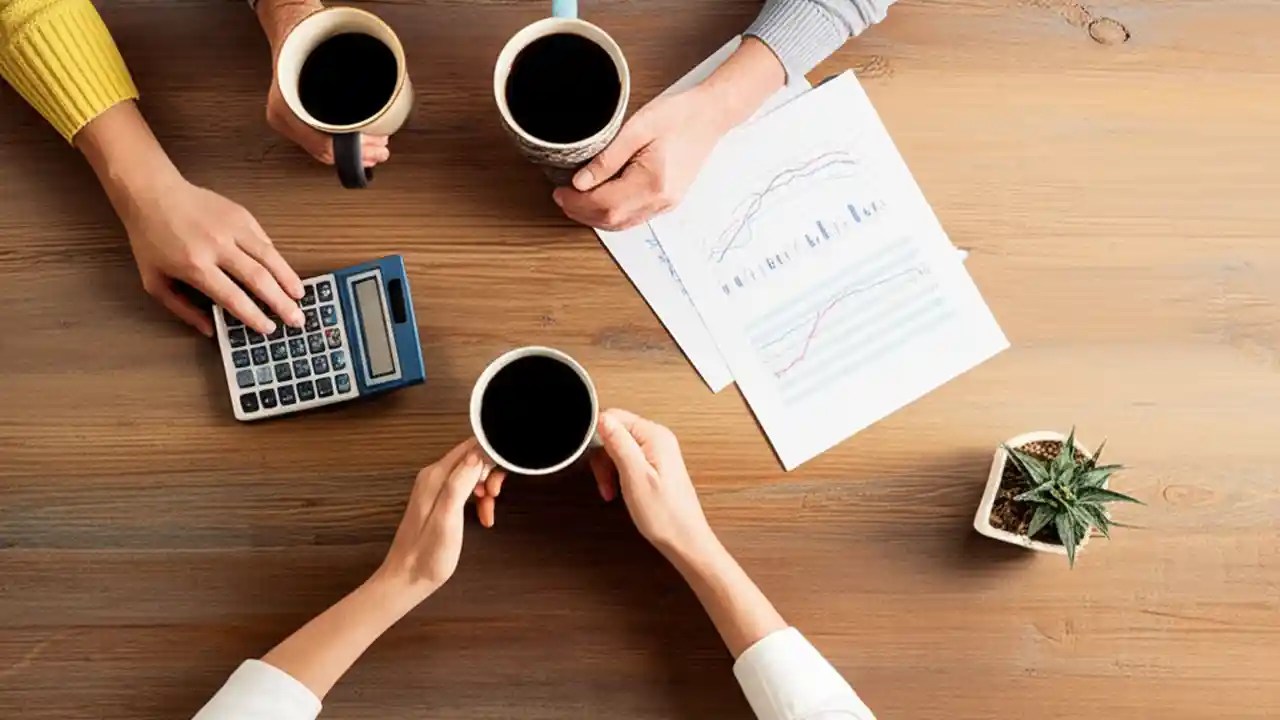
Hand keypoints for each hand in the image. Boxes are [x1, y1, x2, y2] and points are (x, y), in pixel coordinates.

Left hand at [123, 176, 304, 335]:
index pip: (233, 296)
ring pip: (269, 257)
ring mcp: (232, 227)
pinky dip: (277, 258)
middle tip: (296, 319)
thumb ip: (181, 308)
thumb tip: (209, 329)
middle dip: (281, 302)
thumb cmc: (151, 239)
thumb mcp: (154, 280)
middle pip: (258, 279)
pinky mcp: (241, 214)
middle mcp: (217, 246)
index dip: (253, 316)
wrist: (152, 193)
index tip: (268, 328)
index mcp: (195, 265)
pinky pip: (265, 240)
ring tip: (300, 296)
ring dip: (288, 279)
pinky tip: (284, 272)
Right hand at [259, 0, 390, 168]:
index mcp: (288, 108)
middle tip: (380, 152)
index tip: (376, 149)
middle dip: (358, 155)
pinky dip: (341, 143)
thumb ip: (357, 90)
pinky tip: (356, 142)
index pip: (324, 146)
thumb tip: (386, 110)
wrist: (292, 28)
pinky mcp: (295, 119)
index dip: (356, 152)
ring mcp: (287, 120)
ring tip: (374, 150)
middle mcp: (284, 117)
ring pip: (322, 150)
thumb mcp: (336, 64)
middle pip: (324, 153)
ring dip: (351, 152)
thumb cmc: (308, 40)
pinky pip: (319, 140)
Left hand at [373, 439, 504, 599]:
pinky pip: (466, 487)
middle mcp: (433, 476)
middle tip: (495, 495)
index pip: (471, 446)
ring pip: (472, 473)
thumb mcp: (448, 519)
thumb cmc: (427, 556)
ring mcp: (435, 488)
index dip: (491, 456)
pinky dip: (478, 498)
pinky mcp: (439, 500)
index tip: (498, 478)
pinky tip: (483, 516)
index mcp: (435, 477)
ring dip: (486, 488)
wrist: (407, 579)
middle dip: (490, 473)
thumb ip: (460, 483)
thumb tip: (478, 455)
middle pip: (473, 457)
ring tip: (488, 511)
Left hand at [552, 86, 726, 230]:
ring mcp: (665, 204)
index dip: (577, 203)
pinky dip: (611, 214)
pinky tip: (598, 200)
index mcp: (653, 183)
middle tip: (562, 197)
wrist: (710, 116)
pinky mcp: (666, 201)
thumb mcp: (636, 128)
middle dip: (581, 212)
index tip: (560, 191)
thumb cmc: (679, 116)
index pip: (605, 206)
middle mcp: (661, 200)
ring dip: (594, 216)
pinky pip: (633, 217)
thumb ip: (607, 158)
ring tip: (575, 199)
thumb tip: (580, 182)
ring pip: (621, 224)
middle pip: (612, 221)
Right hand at [589, 409, 716, 556]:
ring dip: (608, 469)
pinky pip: (627, 460)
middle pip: (615, 433)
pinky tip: (619, 490)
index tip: (595, 462)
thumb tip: (603, 417)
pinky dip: (618, 474)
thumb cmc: (665, 515)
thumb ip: (618, 443)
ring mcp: (658, 452)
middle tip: (605, 482)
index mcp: (654, 436)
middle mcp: (658, 439)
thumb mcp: (634, 477)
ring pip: (618, 448)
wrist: (684, 540)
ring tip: (611, 490)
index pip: (614, 417)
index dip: (597, 438)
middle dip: (603, 458)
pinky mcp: (656, 465)